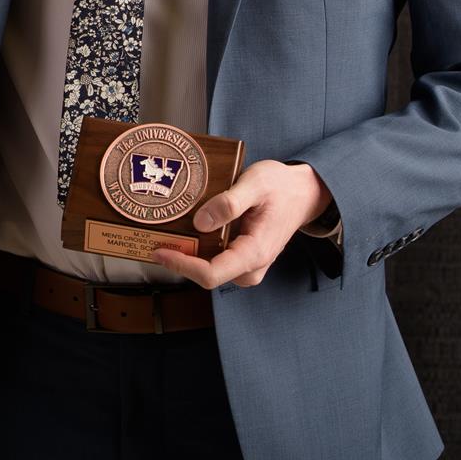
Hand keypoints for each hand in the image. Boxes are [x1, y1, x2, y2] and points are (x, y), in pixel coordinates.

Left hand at [151, 160, 330, 290]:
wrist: (304, 192)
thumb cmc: (282, 186)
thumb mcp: (256, 184)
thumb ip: (229, 203)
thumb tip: (200, 223)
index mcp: (255, 252)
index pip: (211, 274)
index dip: (182, 266)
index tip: (160, 251)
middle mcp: (251, 266)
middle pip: (207, 275)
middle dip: (180, 260)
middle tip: (156, 237)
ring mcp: (249, 264)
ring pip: (211, 269)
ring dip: (189, 255)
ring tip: (168, 232)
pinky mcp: (244, 258)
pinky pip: (218, 261)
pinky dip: (200, 250)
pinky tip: (189, 232)